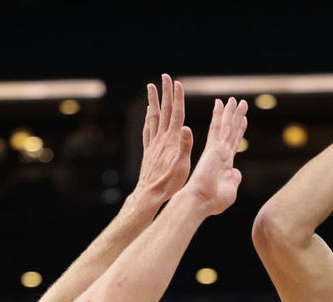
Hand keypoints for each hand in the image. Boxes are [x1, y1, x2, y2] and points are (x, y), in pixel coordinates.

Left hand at [135, 74, 193, 202]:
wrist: (150, 194)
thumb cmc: (169, 183)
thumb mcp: (181, 166)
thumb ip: (184, 146)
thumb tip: (185, 127)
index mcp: (172, 140)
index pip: (176, 114)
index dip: (177, 98)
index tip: (177, 83)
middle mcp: (161, 138)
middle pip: (164, 111)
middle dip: (165, 93)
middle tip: (164, 77)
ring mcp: (153, 143)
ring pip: (153, 117)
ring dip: (153, 101)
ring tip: (151, 88)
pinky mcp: (148, 150)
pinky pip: (147, 130)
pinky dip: (148, 119)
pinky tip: (147, 115)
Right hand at [185, 97, 248, 215]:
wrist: (199, 201)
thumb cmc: (212, 202)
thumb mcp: (230, 191)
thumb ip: (234, 180)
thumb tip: (237, 172)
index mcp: (225, 165)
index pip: (233, 144)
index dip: (238, 132)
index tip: (242, 121)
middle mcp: (220, 155)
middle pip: (230, 132)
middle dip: (236, 118)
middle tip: (240, 103)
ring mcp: (217, 150)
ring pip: (226, 126)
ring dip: (232, 112)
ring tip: (236, 99)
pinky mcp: (213, 148)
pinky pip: (219, 127)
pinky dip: (221, 115)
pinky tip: (222, 103)